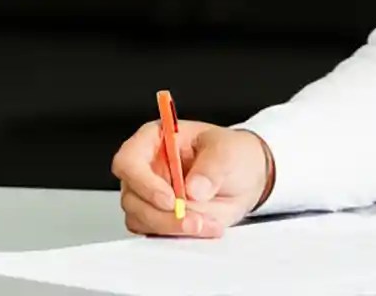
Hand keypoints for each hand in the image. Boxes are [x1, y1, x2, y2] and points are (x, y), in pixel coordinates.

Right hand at [111, 120, 271, 238]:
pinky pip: (156, 233)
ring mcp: (149, 195)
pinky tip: (205, 227)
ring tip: (206, 223)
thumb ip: (211, 167)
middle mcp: (145, 168)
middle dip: (163, 215)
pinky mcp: (158, 218)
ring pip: (141, 219)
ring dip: (173, 227)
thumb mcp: (227, 151)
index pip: (129, 160)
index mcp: (154, 140)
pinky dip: (180, 235)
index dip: (144, 183)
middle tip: (193, 220)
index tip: (171, 199)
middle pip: (132, 197)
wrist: (246, 177)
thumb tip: (194, 189)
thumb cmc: (230, 154)